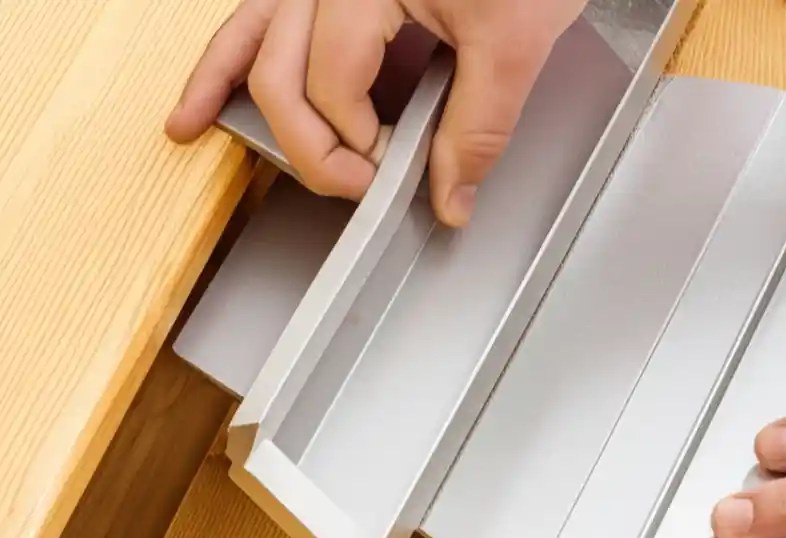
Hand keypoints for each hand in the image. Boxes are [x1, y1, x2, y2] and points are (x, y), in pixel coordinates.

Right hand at [165, 0, 584, 225]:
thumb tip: (450, 194)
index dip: (354, 141)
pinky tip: (210, 89)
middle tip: (349, 182)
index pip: (332, 79)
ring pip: (253, 31)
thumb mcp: (516, 41)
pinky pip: (265, 13)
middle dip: (306, 139)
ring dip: (224, 84)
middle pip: (282, 66)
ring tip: (192, 126)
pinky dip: (237, 53)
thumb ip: (479, 126)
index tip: (388, 173)